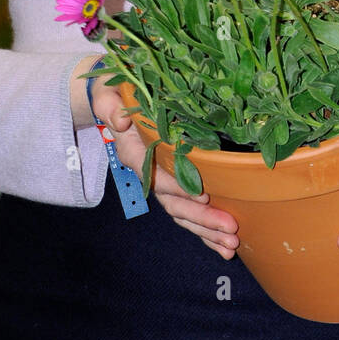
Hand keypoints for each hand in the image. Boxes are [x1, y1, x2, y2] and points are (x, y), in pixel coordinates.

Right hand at [91, 77, 239, 260]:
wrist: (116, 100)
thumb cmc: (115, 95)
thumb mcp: (108, 97)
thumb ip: (110, 108)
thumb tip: (121, 121)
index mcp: (135, 154)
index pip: (156, 176)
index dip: (178, 186)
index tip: (202, 193)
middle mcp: (149, 173)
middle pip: (174, 203)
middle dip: (201, 219)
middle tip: (229, 228)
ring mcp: (162, 181)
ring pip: (183, 213)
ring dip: (207, 231)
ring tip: (231, 244)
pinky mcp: (175, 183)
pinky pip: (189, 211)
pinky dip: (206, 230)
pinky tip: (225, 244)